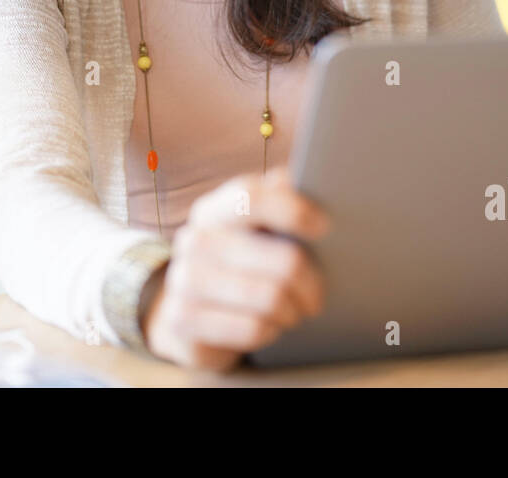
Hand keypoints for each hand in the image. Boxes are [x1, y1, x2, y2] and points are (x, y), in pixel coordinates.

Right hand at [140, 166, 330, 370]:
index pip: (252, 197)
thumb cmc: (240, 261)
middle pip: (281, 260)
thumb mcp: (257, 227)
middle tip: (318, 294)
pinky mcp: (184, 321)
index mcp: (213, 210)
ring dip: (293, 310)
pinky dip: (272, 331)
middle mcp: (192, 241)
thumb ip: (281, 197)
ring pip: (271, 298)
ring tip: (296, 310)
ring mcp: (183, 282)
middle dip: (311, 281)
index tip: (324, 227)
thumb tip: (314, 176)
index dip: (294, 210)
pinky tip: (270, 325)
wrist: (189, 310)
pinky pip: (253, 329)